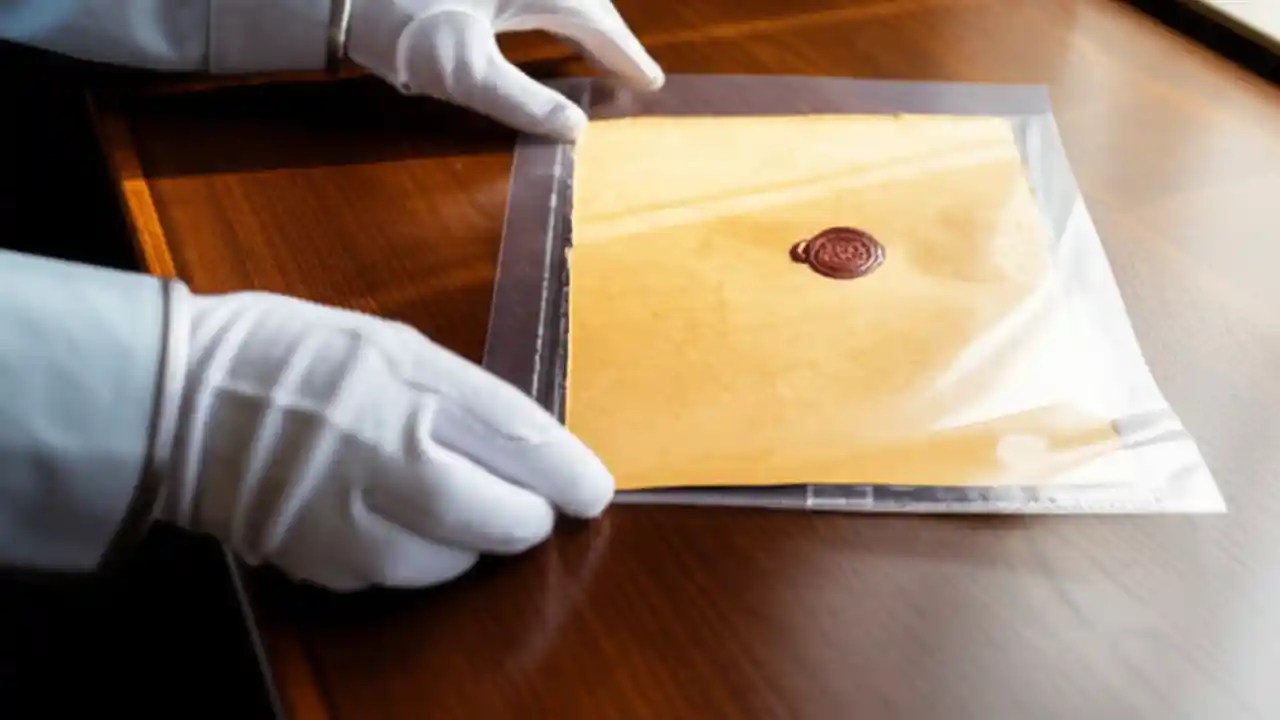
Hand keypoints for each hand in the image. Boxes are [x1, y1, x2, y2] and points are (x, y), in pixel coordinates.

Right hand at [153, 287, 612, 591]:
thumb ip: (462, 397)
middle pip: (498, 515)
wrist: (183, 396)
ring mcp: (349, 515)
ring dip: (475, 544)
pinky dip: (419, 557)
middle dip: (530, 519)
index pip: (519, 436)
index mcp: (409, 381)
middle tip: (536, 510)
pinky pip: (397, 575)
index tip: (592, 490)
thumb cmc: (298, 355)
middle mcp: (384, 451)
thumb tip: (531, 450)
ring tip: (463, 512)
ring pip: (452, 560)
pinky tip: (404, 524)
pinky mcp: (319, 559)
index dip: (568, 472)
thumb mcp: (393, 345)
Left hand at [345, 0, 662, 139]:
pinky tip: (546, 27)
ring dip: (580, 19)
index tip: (650, 80)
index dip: (624, 51)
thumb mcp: (460, 69)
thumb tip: (575, 130)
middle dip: (607, 33)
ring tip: (597, 53)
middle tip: (630, 70)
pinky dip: (549, 9)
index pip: (592, 16)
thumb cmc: (397, 20)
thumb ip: (520, 100)